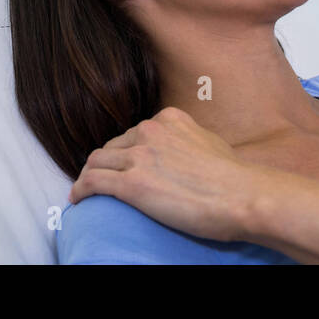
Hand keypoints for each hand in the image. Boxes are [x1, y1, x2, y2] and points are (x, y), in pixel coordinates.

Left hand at [68, 106, 267, 242]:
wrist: (241, 195)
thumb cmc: (234, 177)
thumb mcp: (210, 142)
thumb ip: (188, 140)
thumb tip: (184, 151)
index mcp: (168, 119)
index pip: (134, 133)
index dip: (126, 152)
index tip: (124, 165)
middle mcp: (150, 132)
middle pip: (112, 146)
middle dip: (107, 164)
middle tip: (105, 181)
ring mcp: (139, 157)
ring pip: (97, 162)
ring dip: (89, 176)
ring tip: (86, 190)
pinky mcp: (131, 184)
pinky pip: (93, 182)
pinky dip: (80, 190)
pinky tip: (77, 199)